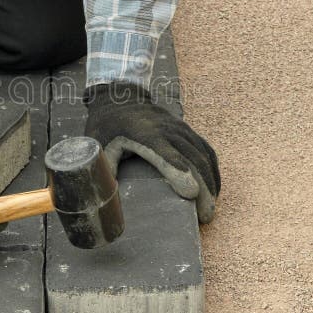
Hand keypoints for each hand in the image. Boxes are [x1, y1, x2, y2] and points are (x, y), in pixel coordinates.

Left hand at [84, 83, 220, 222]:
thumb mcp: (98, 145)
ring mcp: (180, 128)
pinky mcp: (187, 130)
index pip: (165, 153)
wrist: (121, 97)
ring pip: (203, 155)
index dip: (178, 171)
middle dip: (202, 186)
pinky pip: (205, 150)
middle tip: (205, 215)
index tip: (191, 193)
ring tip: (210, 208)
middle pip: (191, 158)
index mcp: (144, 133)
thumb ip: (104, 170)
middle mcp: (167, 129)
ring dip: (210, 181)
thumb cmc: (108, 126)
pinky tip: (213, 189)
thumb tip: (106, 200)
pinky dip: (212, 170)